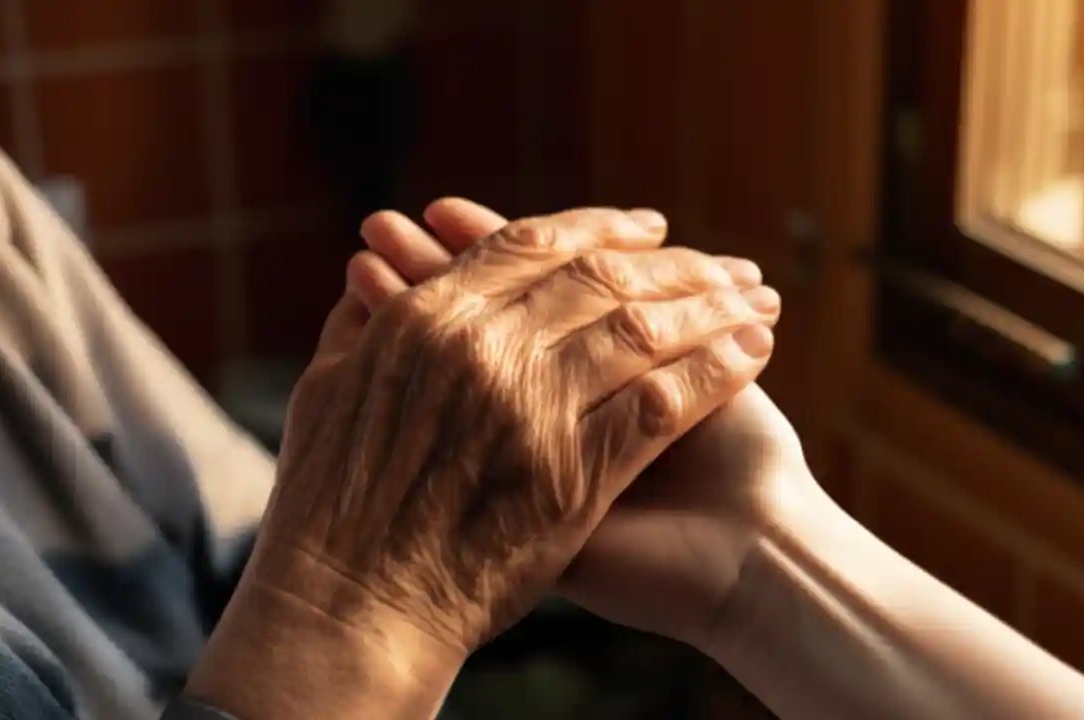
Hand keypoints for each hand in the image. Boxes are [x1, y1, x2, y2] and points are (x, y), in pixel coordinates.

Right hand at [189, 206, 778, 718]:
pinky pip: (661, 403)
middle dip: (677, 264)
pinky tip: (752, 352)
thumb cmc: (327, 510)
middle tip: (728, 262)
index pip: (531, 246)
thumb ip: (362, 329)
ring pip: (642, 330)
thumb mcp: (328, 397)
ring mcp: (532, 409)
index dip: (600, 228)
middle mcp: (484, 350)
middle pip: (601, 280)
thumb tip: (370, 278)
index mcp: (427, 320)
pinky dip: (714, 370)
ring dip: (710, 307)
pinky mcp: (574, 474)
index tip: (652, 224)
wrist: (347, 609)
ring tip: (756, 299)